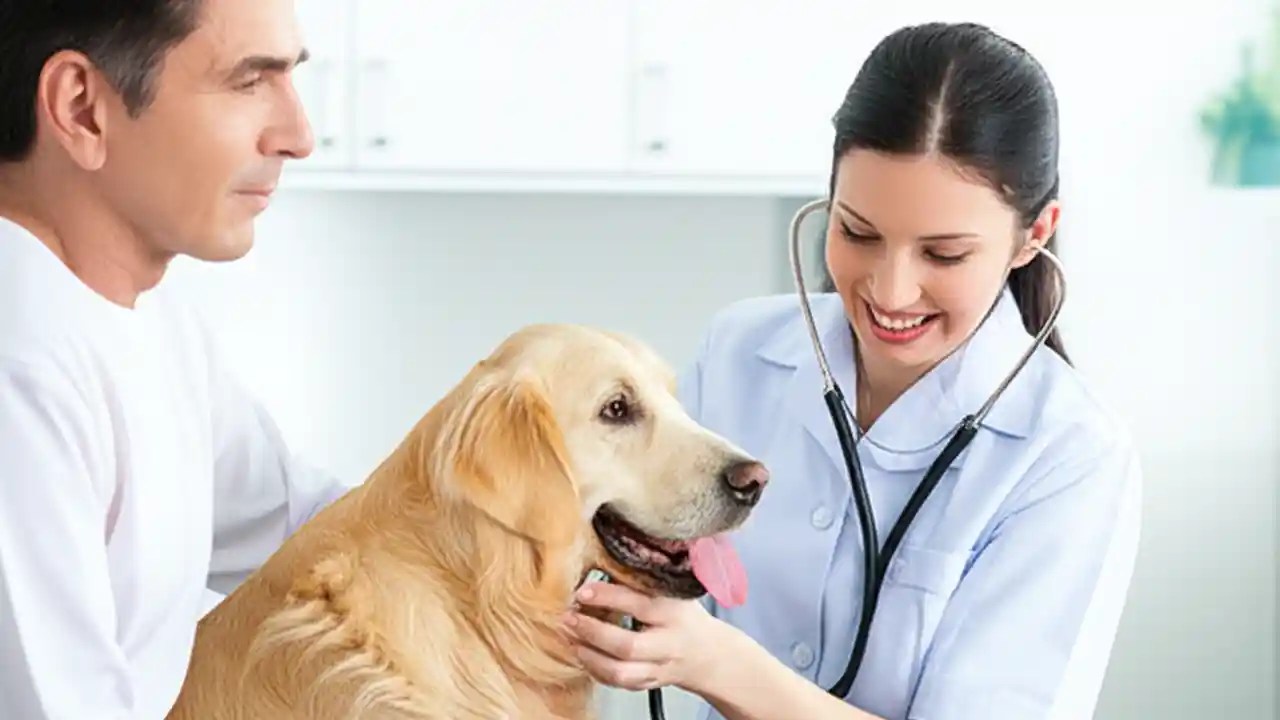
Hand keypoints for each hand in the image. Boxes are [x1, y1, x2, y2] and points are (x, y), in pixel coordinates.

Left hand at [563, 582, 729, 693]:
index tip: (582, 591)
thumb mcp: (674, 592)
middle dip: (593, 632)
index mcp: (675, 612)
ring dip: (589, 655)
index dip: (608, 597)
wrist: (706, 654)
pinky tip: (582, 653)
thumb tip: (602, 557)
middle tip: (569, 617)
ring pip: (621, 672)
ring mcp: (658, 668)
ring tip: (570, 637)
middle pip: (628, 646)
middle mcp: (668, 644)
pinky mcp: (648, 684)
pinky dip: (595, 670)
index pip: (640, 604)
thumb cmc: (683, 616)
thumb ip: (643, 580)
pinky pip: (618, 684)